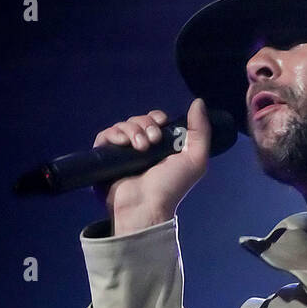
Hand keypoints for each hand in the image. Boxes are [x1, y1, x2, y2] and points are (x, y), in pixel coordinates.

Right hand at [91, 98, 211, 232]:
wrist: (147, 206)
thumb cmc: (171, 187)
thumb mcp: (195, 159)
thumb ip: (201, 131)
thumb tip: (198, 102)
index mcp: (160, 146)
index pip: (154, 120)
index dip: (156, 117)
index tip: (162, 124)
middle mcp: (141, 148)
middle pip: (138, 120)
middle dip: (146, 124)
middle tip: (153, 141)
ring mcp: (123, 153)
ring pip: (123, 125)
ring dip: (132, 130)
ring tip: (140, 148)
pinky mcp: (106, 158)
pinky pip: (106, 135)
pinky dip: (114, 134)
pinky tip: (122, 143)